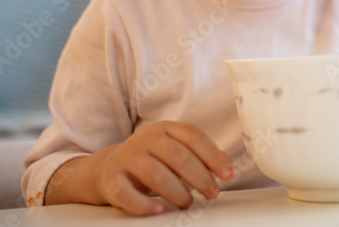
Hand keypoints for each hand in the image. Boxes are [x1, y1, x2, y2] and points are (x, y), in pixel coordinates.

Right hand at [96, 121, 232, 215]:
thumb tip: (225, 164)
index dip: (213, 156)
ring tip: (188, 203)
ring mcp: (128, 158)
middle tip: (212, 193)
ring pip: (156, 175)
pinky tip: (158, 210)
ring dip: (177, 192)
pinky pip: (126, 193)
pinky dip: (143, 204)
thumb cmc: (153, 159)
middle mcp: (146, 139)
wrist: (111, 167)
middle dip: (200, 177)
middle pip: (178, 156)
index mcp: (165, 128)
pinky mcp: (112, 179)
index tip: (227, 174)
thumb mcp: (176, 150)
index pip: (193, 136)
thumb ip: (200, 155)